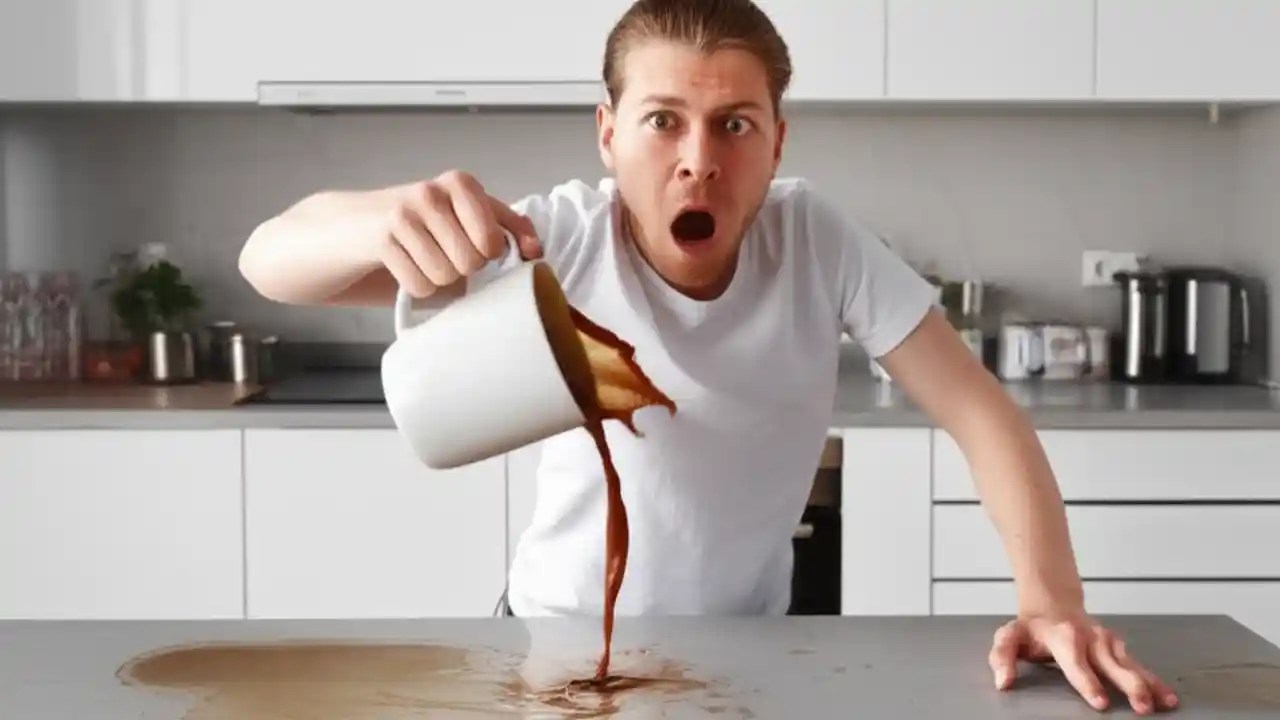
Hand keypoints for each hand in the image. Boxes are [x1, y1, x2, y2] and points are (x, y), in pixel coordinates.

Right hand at [376, 169, 541, 297]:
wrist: (350, 226)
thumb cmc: (420, 224)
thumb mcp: (467, 215)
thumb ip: (508, 227)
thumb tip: (535, 251)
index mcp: (460, 183)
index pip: (495, 240)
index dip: (487, 255)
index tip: (472, 245)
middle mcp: (432, 192)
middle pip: (471, 262)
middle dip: (460, 268)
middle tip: (441, 253)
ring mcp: (404, 213)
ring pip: (445, 275)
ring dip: (436, 278)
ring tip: (421, 257)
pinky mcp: (381, 239)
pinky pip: (418, 285)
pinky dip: (414, 286)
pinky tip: (402, 265)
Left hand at [989, 610, 1178, 714]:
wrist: (1052, 605)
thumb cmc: (1031, 629)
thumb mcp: (1008, 637)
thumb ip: (1002, 658)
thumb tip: (1003, 682)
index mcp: (1062, 637)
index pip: (1076, 663)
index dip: (1088, 682)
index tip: (1100, 702)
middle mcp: (1089, 638)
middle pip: (1111, 664)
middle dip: (1127, 684)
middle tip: (1140, 706)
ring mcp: (1107, 641)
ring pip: (1130, 664)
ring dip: (1147, 684)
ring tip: (1163, 704)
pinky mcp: (1118, 647)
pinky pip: (1138, 665)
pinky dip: (1154, 680)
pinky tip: (1168, 697)